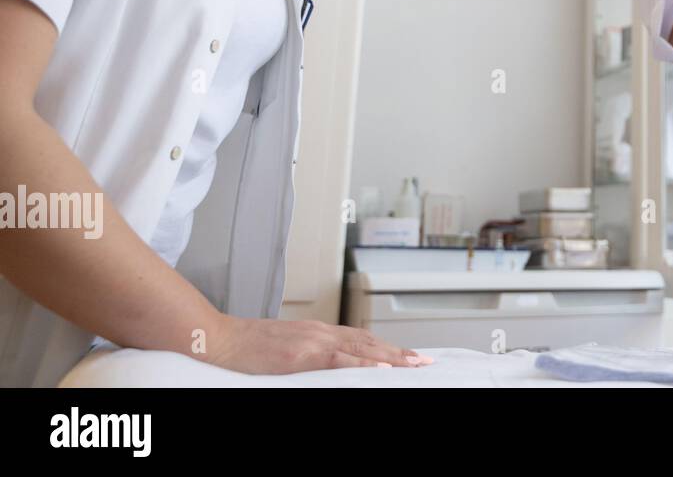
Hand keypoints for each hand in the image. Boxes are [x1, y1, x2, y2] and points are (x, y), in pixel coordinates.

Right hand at [201, 315, 432, 373]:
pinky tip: (381, 369)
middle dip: (399, 352)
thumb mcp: (286, 347)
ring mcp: (312, 341)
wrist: (220, 338)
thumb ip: (310, 352)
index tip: (409, 356)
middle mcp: (321, 332)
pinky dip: (362, 363)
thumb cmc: (248, 347)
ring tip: (414, 365)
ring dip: (391, 357)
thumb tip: (330, 365)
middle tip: (424, 362)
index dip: (388, 347)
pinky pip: (338, 359)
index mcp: (318, 331)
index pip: (362, 338)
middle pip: (369, 341)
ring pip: (361, 347)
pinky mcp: (302, 354)